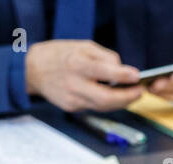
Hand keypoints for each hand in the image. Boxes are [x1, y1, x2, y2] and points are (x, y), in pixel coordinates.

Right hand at [25, 40, 142, 111]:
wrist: (34, 70)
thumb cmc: (61, 55)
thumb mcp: (83, 46)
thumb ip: (105, 57)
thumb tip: (124, 70)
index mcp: (78, 64)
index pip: (105, 73)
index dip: (124, 76)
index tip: (137, 76)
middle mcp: (74, 84)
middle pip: (106, 99)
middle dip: (126, 98)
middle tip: (139, 92)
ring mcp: (72, 99)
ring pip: (102, 107)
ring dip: (120, 103)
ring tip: (131, 96)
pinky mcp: (71, 107)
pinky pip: (94, 107)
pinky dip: (107, 103)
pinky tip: (114, 98)